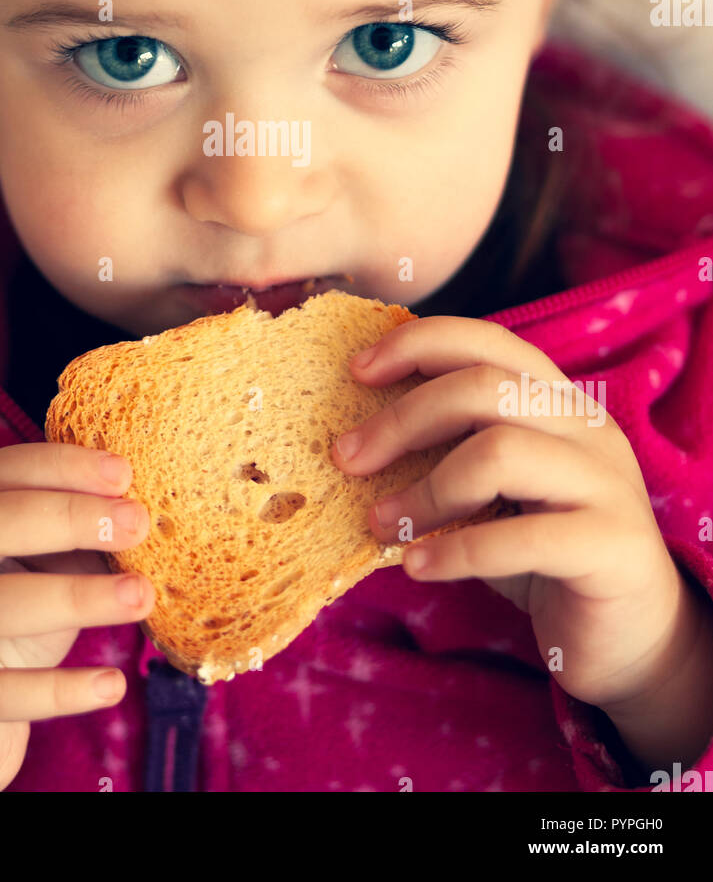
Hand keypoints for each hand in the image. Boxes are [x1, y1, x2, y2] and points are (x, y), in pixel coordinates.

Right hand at [0, 443, 151, 791]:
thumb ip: (66, 546)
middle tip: (137, 524)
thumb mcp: (28, 577)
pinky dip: (58, 690)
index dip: (59, 467)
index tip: (124, 473)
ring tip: (140, 597)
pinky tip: (111, 685)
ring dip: (75, 597)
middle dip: (68, 517)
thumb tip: (134, 522)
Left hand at [333, 314, 686, 712]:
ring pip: (499, 453)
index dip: (417, 345)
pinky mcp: (612, 545)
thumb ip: (450, 449)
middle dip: (401, 420)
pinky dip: (456, 551)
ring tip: (380, 523)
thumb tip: (355, 431)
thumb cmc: (540, 554)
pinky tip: (417, 567)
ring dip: (423, 491)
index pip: (486, 342)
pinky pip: (521, 538)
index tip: (356, 371)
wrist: (630, 635)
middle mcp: (587, 427)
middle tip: (346, 458)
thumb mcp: (493, 490)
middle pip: (482, 389)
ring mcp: (606, 483)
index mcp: (557, 400)